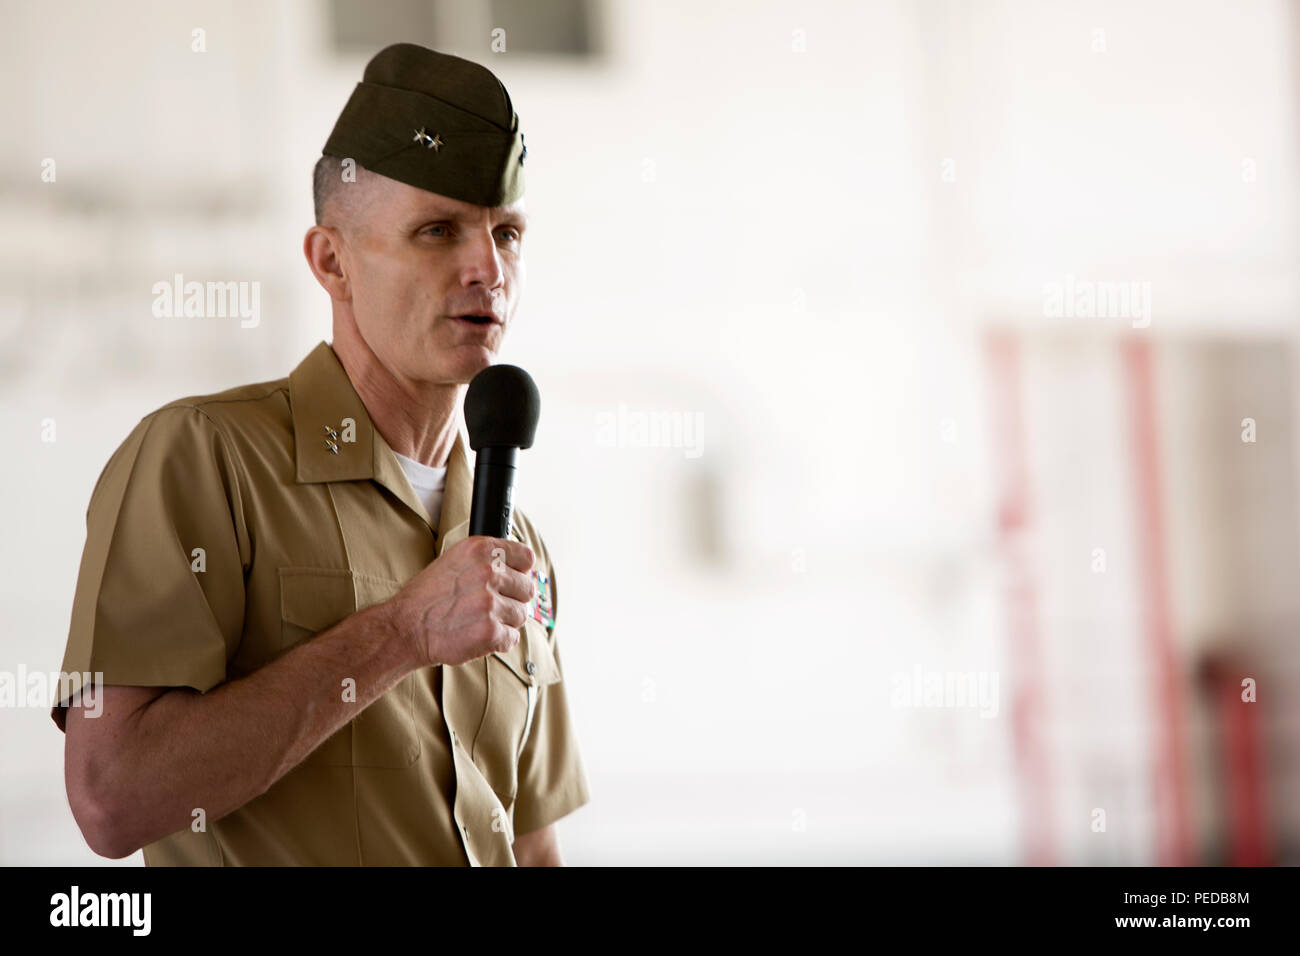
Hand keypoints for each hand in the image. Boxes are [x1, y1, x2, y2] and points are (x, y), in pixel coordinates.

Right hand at [386, 536, 535, 667]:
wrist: (405, 628)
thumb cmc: (428, 596)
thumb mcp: (455, 560)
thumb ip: (489, 561)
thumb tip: (523, 570)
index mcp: (481, 550)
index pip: (526, 557)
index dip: (521, 572)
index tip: (512, 580)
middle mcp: (489, 573)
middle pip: (527, 589)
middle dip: (512, 600)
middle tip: (487, 606)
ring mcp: (491, 603)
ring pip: (521, 615)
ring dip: (504, 621)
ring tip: (478, 621)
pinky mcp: (491, 631)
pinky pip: (512, 637)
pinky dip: (498, 641)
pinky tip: (477, 635)